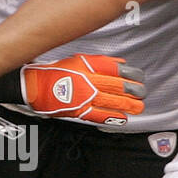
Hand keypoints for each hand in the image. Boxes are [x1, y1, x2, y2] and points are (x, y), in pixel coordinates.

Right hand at [20, 54, 144, 124]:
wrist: (35, 86)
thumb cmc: (55, 72)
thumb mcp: (78, 60)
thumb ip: (100, 63)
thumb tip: (120, 63)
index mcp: (86, 66)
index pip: (114, 69)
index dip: (130, 74)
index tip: (139, 77)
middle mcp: (86, 81)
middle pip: (116, 86)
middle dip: (132, 90)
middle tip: (142, 93)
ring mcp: (82, 97)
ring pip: (110, 101)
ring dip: (127, 104)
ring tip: (138, 106)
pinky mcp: (78, 110)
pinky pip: (98, 115)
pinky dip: (112, 117)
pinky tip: (123, 118)